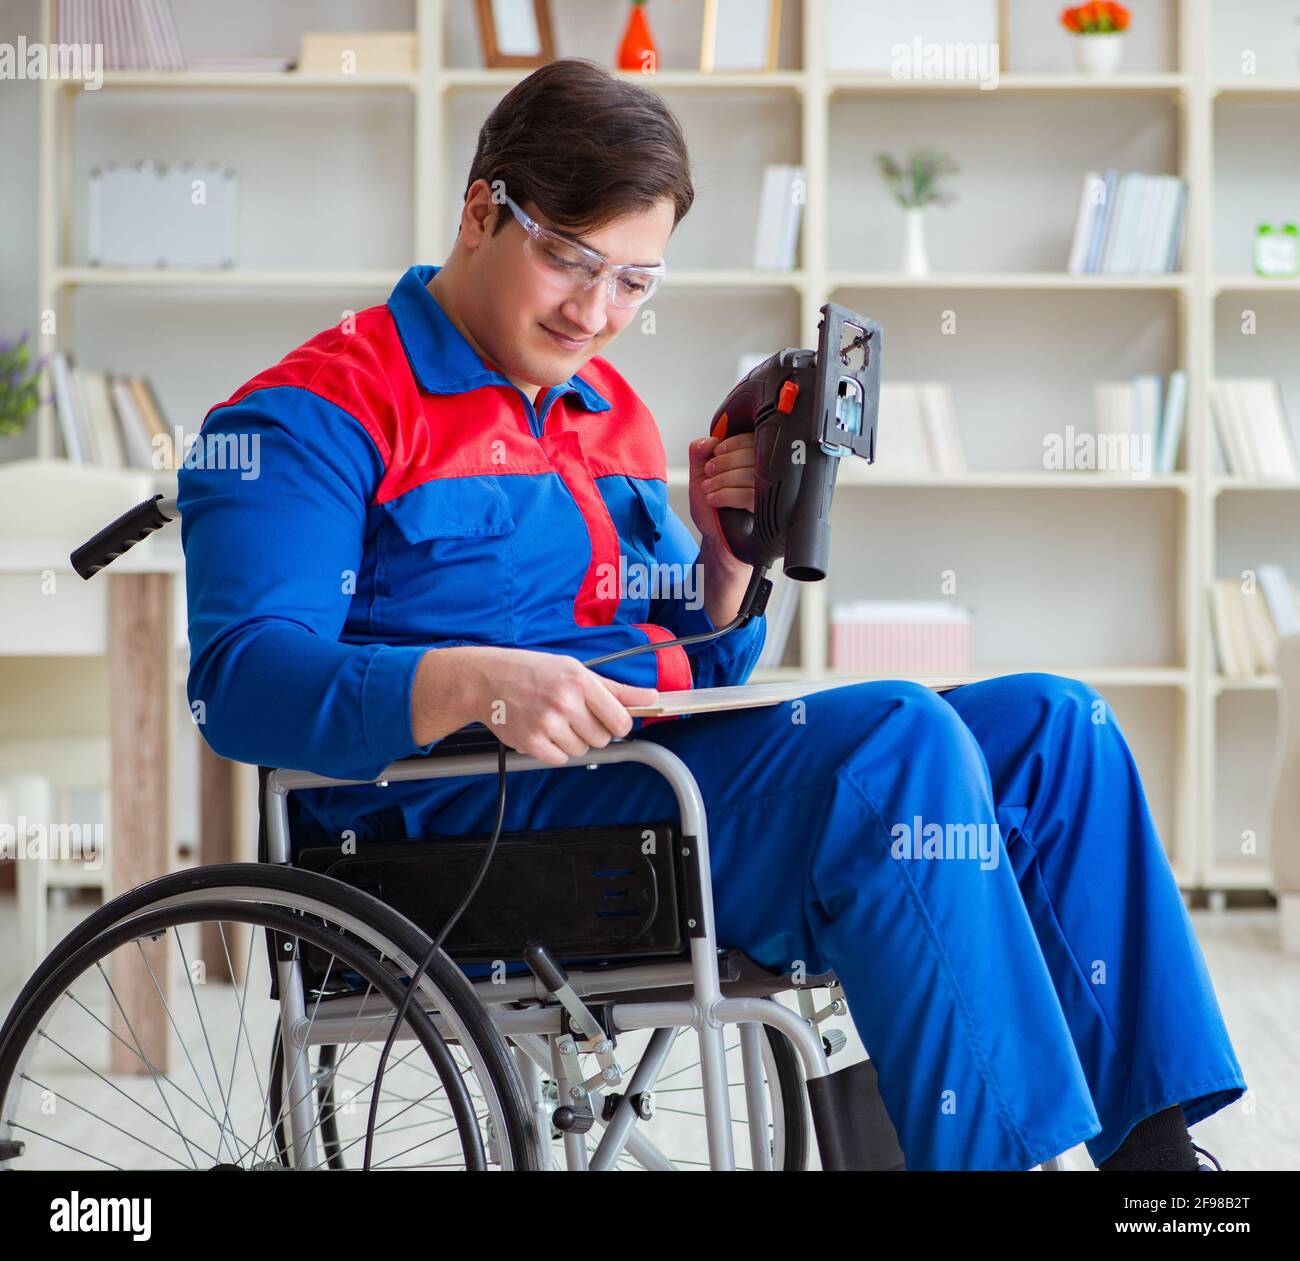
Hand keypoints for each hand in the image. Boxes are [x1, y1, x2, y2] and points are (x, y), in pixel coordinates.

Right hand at [460, 647, 658, 766]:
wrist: (487, 680)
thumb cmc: (532, 672)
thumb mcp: (575, 670)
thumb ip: (615, 689)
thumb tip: (651, 697)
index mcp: (580, 681)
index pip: (620, 720)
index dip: (619, 725)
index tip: (611, 721)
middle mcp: (565, 702)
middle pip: (602, 739)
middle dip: (593, 731)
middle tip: (575, 716)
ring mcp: (547, 724)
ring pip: (581, 751)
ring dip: (573, 741)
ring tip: (556, 721)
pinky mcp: (530, 742)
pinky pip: (559, 759)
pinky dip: (555, 750)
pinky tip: (544, 732)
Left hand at [687, 431, 755, 549]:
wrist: (715, 537)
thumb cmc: (710, 507)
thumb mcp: (698, 474)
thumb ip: (699, 452)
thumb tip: (710, 439)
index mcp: (749, 460)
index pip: (752, 439)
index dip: (731, 444)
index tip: (715, 453)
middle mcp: (762, 474)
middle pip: (753, 454)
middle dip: (724, 463)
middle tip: (709, 473)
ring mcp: (765, 492)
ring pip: (750, 474)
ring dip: (722, 480)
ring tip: (708, 489)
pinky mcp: (764, 510)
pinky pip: (748, 495)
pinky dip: (725, 495)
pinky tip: (714, 500)